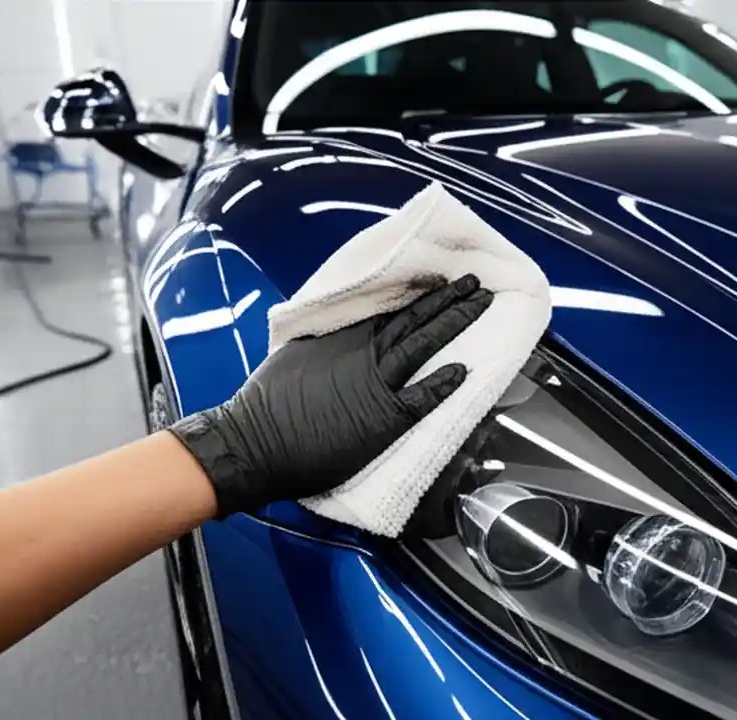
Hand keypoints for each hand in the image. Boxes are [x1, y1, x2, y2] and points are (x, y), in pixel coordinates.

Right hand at [170, 274, 492, 516]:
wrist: (256, 442)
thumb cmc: (267, 404)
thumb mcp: (296, 355)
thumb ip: (324, 342)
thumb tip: (337, 332)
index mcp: (343, 337)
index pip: (391, 307)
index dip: (419, 294)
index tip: (441, 279)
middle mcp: (365, 354)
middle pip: (416, 319)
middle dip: (448, 300)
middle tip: (474, 283)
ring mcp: (377, 385)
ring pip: (425, 344)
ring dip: (455, 323)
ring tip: (480, 305)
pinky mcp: (385, 419)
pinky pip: (423, 397)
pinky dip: (444, 383)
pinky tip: (464, 371)